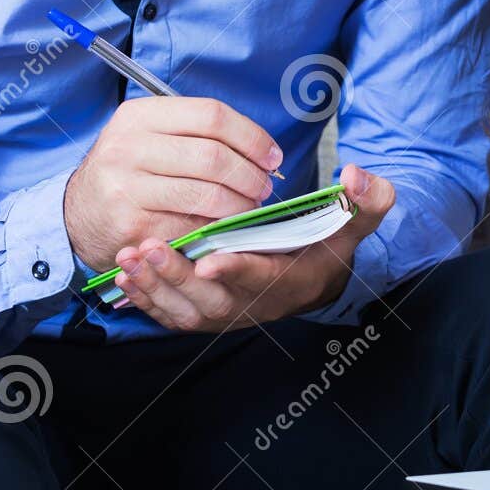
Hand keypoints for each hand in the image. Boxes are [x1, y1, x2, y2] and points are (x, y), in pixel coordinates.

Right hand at [63, 96, 282, 270]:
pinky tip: (223, 227)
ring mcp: (127, 187)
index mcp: (139, 116)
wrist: (77, 214)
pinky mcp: (132, 225)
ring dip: (239, 205)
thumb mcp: (148, 136)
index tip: (271, 156)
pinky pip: (191, 226)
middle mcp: (129, 147)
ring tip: (248, 208)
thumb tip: (261, 150)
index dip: (251, 136)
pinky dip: (216, 229)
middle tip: (263, 187)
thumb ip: (195, 133)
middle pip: (213, 157)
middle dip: (250, 175)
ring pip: (207, 195)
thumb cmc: (127, 171)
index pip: (211, 115)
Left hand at [109, 163, 395, 331]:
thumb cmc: (329, 245)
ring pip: (186, 311)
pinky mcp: (204, 313)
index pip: (263, 280)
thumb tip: (357, 175)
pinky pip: (171, 314)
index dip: (239, 271)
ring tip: (130, 257)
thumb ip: (365, 201)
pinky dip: (146, 299)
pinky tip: (124, 274)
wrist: (312, 277)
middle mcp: (255, 306)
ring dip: (155, 288)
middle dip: (180, 278)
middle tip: (150, 249)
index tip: (213, 259)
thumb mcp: (354, 223)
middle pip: (214, 301)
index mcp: (290, 282)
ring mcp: (226, 313)